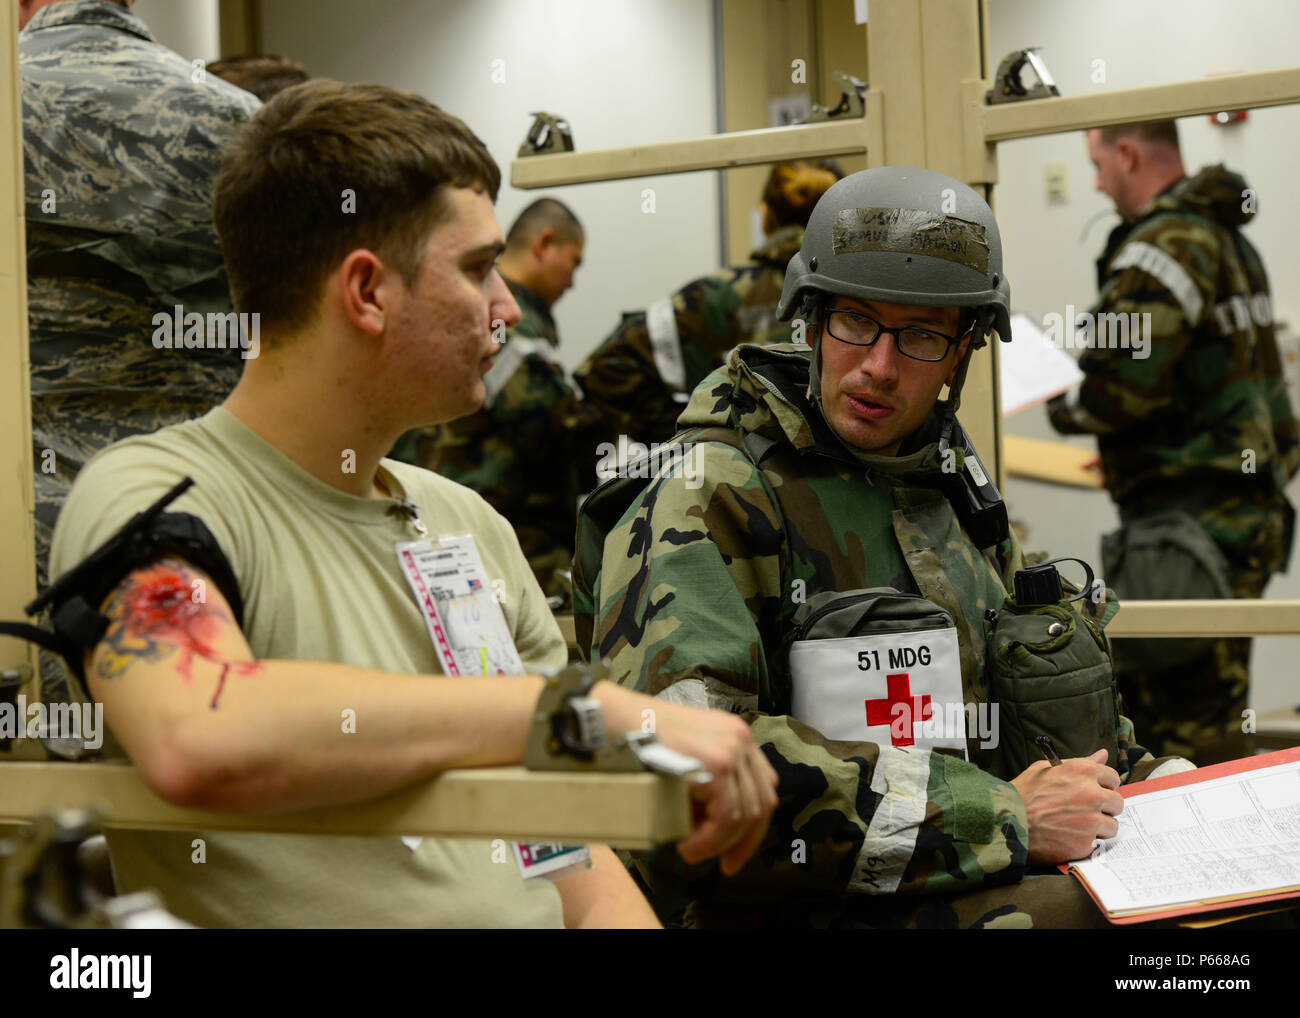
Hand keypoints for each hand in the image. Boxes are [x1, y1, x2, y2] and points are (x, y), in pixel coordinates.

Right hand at [594, 684, 778, 874]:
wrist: (614, 719)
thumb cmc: (639, 740)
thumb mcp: (685, 759)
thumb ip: (707, 786)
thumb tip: (714, 830)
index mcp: (735, 736)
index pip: (764, 788)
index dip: (754, 827)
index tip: (735, 853)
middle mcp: (740, 738)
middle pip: (761, 803)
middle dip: (742, 842)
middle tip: (723, 864)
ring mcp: (732, 749)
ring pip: (743, 815)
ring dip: (717, 843)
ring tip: (690, 850)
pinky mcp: (718, 763)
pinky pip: (725, 817)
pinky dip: (708, 839)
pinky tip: (687, 844)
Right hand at [1010, 748, 1122, 863]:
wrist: (1006, 821)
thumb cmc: (1022, 793)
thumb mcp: (1045, 769)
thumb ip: (1078, 763)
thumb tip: (1102, 755)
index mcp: (1082, 771)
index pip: (1113, 777)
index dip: (1104, 786)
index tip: (1096, 791)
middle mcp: (1092, 794)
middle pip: (1117, 803)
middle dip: (1104, 807)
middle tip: (1085, 811)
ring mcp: (1091, 820)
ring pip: (1111, 825)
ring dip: (1098, 827)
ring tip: (1075, 826)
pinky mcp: (1086, 842)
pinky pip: (1097, 843)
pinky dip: (1085, 843)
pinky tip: (1068, 837)